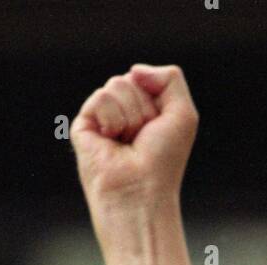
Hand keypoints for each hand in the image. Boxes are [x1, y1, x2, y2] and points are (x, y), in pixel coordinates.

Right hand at [71, 64, 198, 219]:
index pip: (146, 78)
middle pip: (131, 79)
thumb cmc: (163, 161)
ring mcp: (102, 118)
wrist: (141, 191)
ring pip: (116, 85)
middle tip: (142, 139)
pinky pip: (100, 98)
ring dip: (131, 116)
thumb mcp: (183, 114)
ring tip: (128, 143)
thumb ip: (170, 78)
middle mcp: (122, 113)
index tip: (158, 131)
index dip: (158, 102)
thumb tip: (134, 70)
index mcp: (145, 111)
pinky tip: (111, 142)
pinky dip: (112, 119)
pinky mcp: (83, 126)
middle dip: (144, 108)